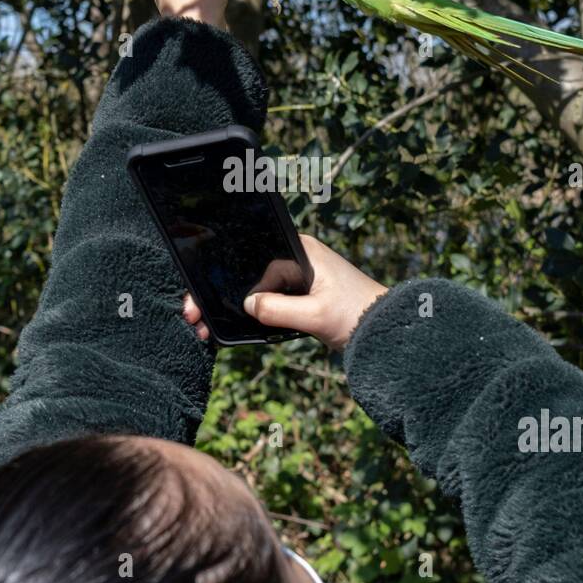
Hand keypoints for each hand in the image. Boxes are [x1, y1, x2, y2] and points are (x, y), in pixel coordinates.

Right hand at [182, 234, 387, 350]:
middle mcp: (296, 259)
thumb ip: (279, 310)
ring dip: (232, 307)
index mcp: (300, 251)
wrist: (388, 331)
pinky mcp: (301, 297)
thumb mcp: (315, 316)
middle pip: (246, 273)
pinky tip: (231, 327)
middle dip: (218, 294)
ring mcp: (298, 279)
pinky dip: (251, 315)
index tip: (198, 300)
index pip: (249, 259)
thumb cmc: (359, 315)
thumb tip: (247, 305)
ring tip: (204, 326)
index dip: (221, 279)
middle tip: (193, 317)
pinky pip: (269, 302)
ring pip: (255, 290)